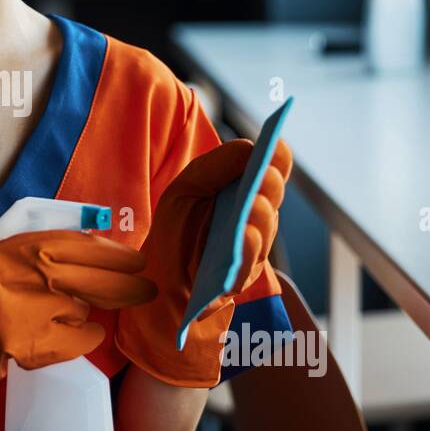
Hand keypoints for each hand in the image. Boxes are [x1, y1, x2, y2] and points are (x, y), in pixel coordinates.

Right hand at [0, 229, 153, 430]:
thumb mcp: (5, 255)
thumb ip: (45, 247)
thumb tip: (103, 245)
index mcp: (22, 248)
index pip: (84, 246)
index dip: (117, 255)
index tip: (139, 260)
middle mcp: (30, 276)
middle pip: (98, 281)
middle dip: (128, 286)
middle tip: (146, 289)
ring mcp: (35, 313)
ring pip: (85, 311)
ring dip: (81, 314)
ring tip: (53, 315)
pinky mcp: (37, 346)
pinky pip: (79, 340)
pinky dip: (77, 339)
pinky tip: (55, 335)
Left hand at [115, 137, 292, 386]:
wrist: (153, 285)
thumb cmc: (172, 234)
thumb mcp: (185, 191)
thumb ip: (213, 167)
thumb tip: (249, 146)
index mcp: (242, 196)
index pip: (269, 174)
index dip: (276, 160)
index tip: (276, 145)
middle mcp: (253, 223)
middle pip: (270, 201)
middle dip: (269, 186)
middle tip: (265, 172)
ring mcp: (249, 253)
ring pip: (265, 233)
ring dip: (261, 217)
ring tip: (255, 202)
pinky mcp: (237, 282)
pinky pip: (247, 264)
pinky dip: (247, 249)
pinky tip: (245, 234)